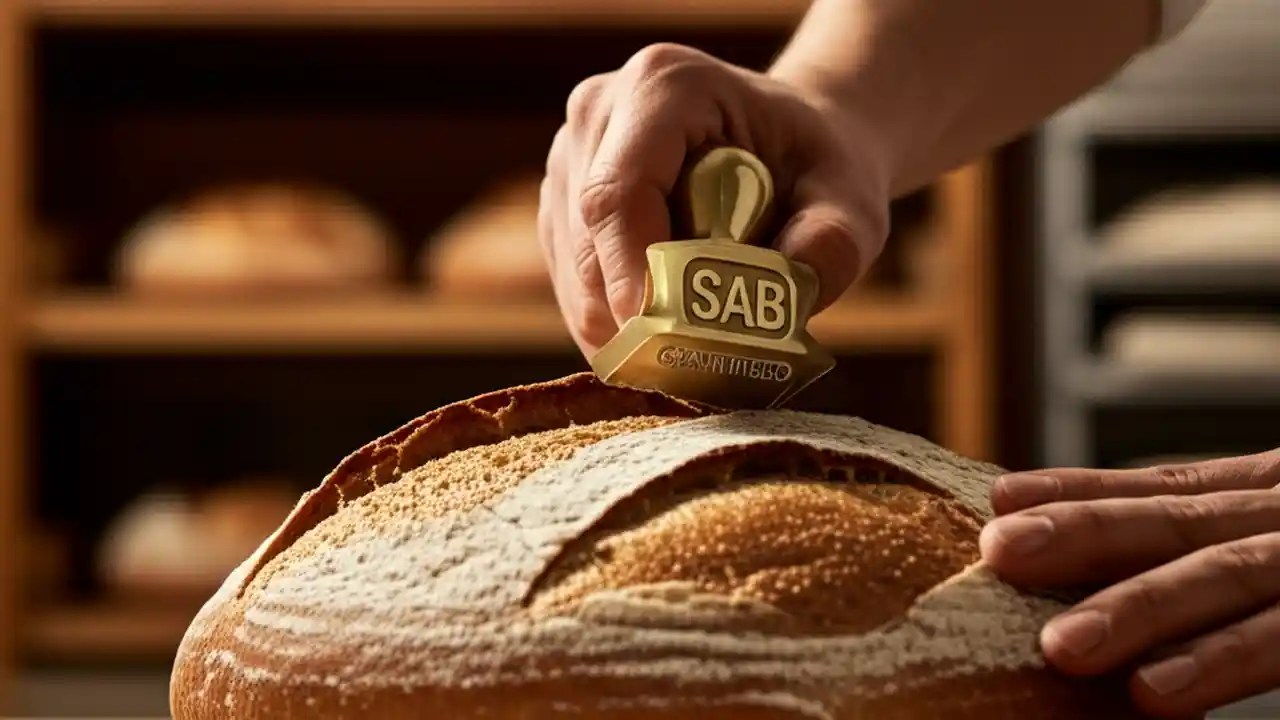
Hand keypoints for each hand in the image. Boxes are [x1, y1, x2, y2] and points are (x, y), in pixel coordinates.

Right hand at [538, 43, 890, 356]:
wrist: (791, 147)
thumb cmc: (816, 167)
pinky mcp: (561, 209)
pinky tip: (674, 326)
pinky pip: (575, 291)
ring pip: (575, 277)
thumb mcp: (851, 197)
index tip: (667, 340)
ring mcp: (570, 162)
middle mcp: (599, 114)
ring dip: (630, 328)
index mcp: (664, 87)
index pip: (619, 192)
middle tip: (701, 368)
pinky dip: (621, 327)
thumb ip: (834, 242)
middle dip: (637, 318)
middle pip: (588, 243)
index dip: (633, 273)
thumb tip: (791, 294)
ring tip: (702, 339)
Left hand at [980, 451, 1279, 718]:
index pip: (1168, 490)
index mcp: (1273, 498)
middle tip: (999, 550)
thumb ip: (1210, 552)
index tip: (1002, 500)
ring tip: (1060, 647)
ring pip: (1225, 574)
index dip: (1084, 493)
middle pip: (1180, 522)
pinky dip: (1221, 660)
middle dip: (1085, 534)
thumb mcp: (1274, 554)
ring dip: (1137, 608)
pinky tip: (1152, 690)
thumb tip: (1090, 598)